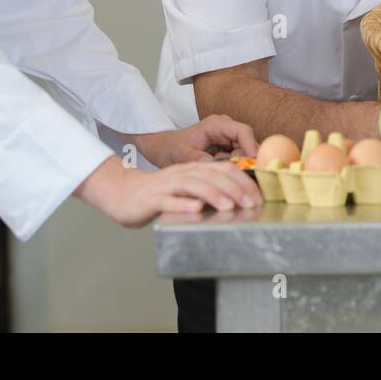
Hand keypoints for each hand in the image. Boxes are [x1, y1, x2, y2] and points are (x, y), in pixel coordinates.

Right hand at [77, 157, 262, 225]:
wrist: (122, 192)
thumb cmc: (159, 194)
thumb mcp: (187, 187)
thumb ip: (208, 189)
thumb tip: (239, 197)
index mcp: (193, 170)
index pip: (222, 170)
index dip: (242, 181)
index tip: (258, 196)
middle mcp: (182, 174)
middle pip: (211, 176)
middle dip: (234, 189)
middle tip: (251, 204)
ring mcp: (166, 185)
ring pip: (192, 186)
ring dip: (213, 195)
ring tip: (228, 206)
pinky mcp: (151, 198)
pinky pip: (168, 200)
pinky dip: (183, 204)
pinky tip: (195, 209)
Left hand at [130, 115, 258, 166]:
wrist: (163, 148)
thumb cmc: (171, 148)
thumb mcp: (181, 156)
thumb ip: (198, 160)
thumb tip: (217, 168)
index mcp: (216, 124)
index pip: (242, 131)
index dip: (251, 147)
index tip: (254, 164)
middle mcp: (226, 128)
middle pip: (248, 143)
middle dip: (248, 160)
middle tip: (243, 178)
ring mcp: (227, 138)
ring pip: (245, 152)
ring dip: (241, 166)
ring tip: (228, 177)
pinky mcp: (227, 148)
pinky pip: (239, 158)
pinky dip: (235, 168)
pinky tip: (224, 176)